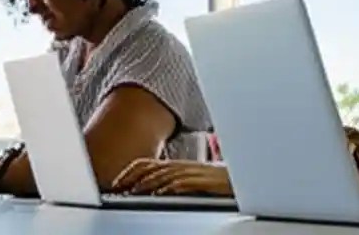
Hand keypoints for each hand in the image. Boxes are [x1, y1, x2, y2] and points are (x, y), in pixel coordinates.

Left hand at [110, 159, 233, 196]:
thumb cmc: (217, 181)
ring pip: (163, 174)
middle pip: (150, 167)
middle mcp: (181, 166)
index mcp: (176, 165)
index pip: (146, 163)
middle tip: (117, 188)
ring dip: (146, 183)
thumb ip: (173, 181)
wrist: (242, 179)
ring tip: (133, 191)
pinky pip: (183, 183)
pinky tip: (160, 194)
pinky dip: (169, 188)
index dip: (129, 171)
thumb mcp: (190, 179)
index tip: (116, 183)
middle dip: (131, 177)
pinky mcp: (203, 181)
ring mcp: (191, 172)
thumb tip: (155, 190)